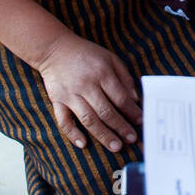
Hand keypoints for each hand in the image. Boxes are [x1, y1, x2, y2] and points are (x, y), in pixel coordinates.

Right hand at [34, 31, 141, 151]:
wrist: (54, 48)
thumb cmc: (86, 54)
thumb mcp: (110, 58)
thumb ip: (124, 77)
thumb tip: (135, 99)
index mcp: (102, 73)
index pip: (120, 98)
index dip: (132, 111)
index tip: (140, 122)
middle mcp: (86, 85)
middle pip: (106, 111)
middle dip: (121, 127)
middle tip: (131, 139)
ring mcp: (70, 94)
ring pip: (88, 119)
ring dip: (103, 135)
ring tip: (115, 146)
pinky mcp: (57, 100)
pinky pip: (63, 120)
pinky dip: (72, 133)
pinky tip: (83, 143)